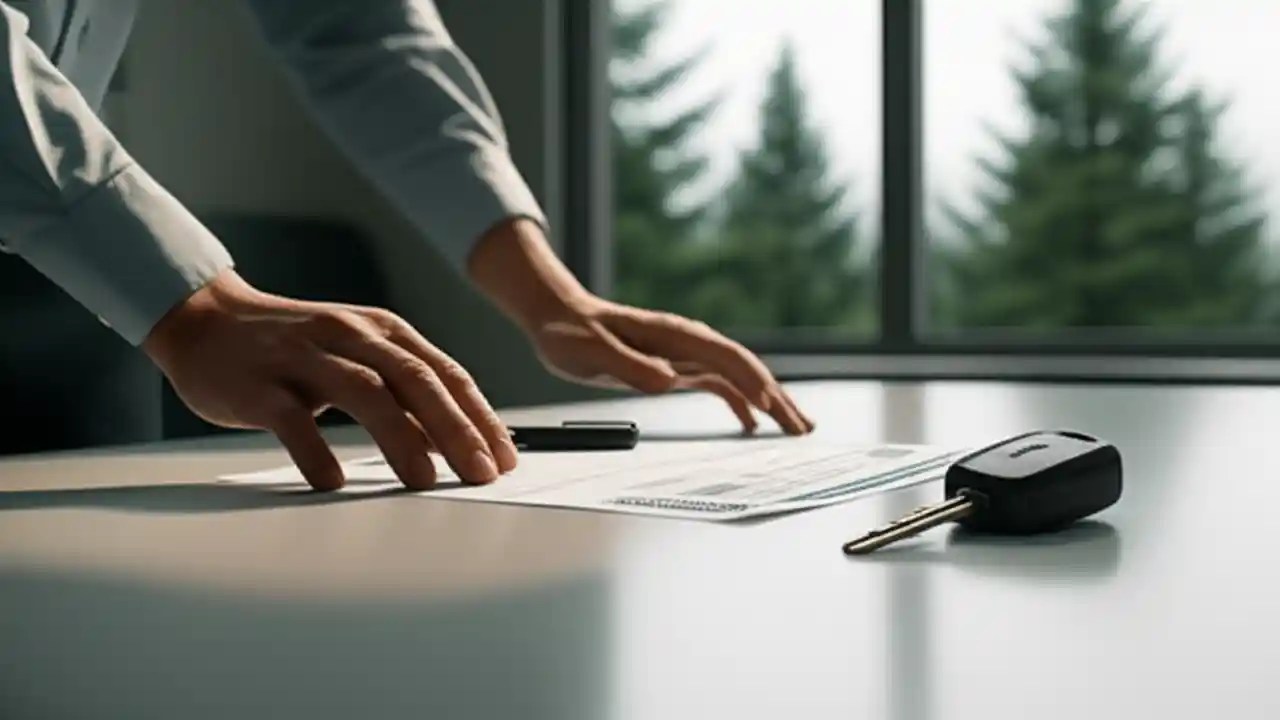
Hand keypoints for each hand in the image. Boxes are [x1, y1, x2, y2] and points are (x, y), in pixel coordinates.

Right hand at [142, 270, 517, 490]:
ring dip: (401, 438)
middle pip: (415, 380)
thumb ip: (403, 394)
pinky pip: (292, 419)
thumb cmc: (292, 347)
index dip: (479, 415)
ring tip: (426, 481)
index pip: (444, 373)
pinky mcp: (258, 384)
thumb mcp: (356, 358)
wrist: (204, 319)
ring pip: (364, 393)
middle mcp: (348, 336)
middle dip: (455, 428)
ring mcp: (303, 358)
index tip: (504, 458)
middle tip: (482, 474)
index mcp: (381, 331)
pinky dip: (316, 450)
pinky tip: (334, 482)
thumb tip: (453, 442)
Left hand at [528, 296, 813, 434]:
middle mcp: (688, 342)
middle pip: (745, 368)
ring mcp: (685, 354)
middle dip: (778, 397)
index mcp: (674, 336)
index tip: (772, 408)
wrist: (558, 317)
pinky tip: (752, 424)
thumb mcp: (593, 352)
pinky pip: (719, 384)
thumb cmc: (572, 333)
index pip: (726, 358)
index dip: (752, 382)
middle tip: (804, 428)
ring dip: (769, 402)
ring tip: (795, 429)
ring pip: (738, 378)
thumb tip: (669, 381)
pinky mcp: (676, 366)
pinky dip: (741, 403)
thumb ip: (630, 366)